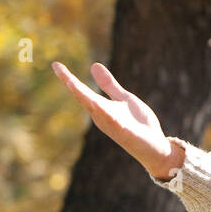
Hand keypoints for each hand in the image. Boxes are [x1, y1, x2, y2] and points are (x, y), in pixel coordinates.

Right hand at [52, 61, 183, 179]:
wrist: (154, 147)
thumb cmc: (137, 123)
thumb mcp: (124, 98)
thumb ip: (109, 85)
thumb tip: (94, 65)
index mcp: (101, 108)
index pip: (82, 91)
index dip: (68, 78)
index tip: (56, 65)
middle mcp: (102, 117)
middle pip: (85, 99)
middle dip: (73, 85)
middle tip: (59, 70)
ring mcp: (114, 125)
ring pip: (97, 110)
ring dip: (86, 98)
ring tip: (73, 84)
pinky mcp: (127, 133)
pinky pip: (116, 124)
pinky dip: (109, 115)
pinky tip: (101, 106)